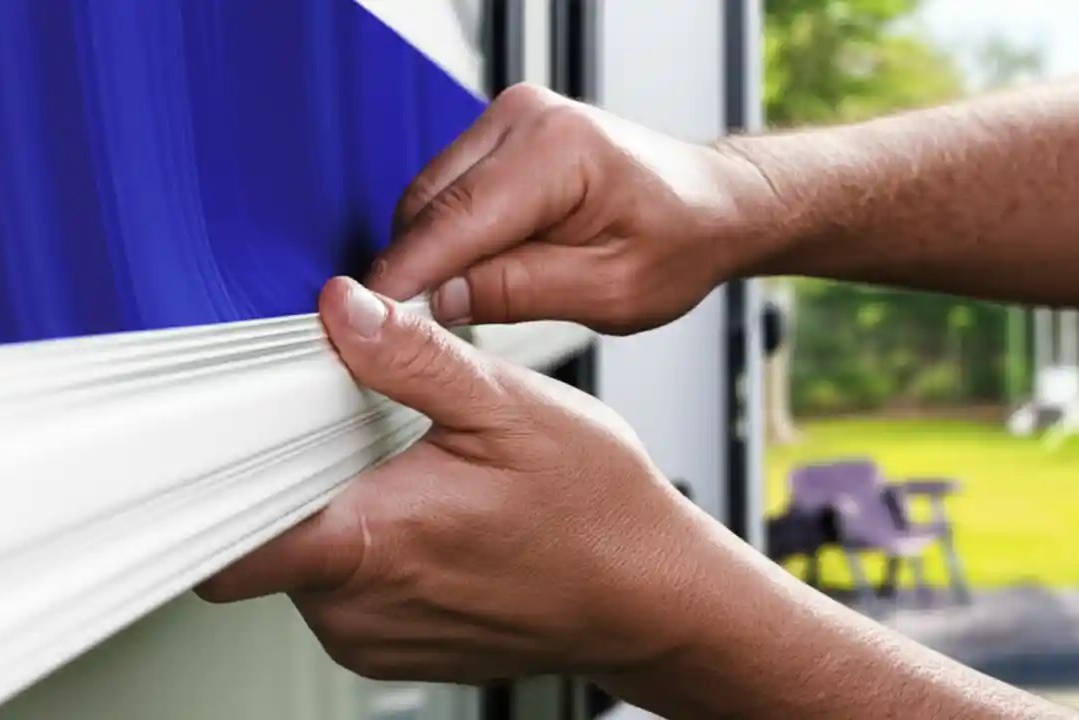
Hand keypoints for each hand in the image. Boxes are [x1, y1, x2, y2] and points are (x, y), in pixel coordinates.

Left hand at [196, 277, 728, 682]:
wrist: (649, 597)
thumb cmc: (596, 513)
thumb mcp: (510, 409)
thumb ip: (412, 357)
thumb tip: (341, 308)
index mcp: (371, 542)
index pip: (226, 546)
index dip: (203, 493)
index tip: (208, 448)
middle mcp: (358, 607)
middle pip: (261, 535)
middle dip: (293, 474)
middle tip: (356, 433)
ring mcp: (372, 639)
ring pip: (299, 562)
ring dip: (333, 509)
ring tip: (405, 477)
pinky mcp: (390, 650)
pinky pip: (338, 590)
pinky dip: (362, 546)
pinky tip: (422, 517)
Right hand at [367, 83, 782, 334]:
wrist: (711, 205)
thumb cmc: (679, 243)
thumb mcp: (608, 290)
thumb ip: (518, 290)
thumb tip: (440, 299)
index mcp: (558, 150)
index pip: (455, 219)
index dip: (406, 276)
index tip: (367, 319)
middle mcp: (526, 117)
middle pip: (431, 205)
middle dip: (417, 269)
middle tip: (414, 335)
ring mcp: (510, 118)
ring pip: (430, 197)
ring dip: (433, 253)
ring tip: (465, 303)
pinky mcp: (501, 133)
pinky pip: (448, 189)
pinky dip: (448, 235)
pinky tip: (475, 270)